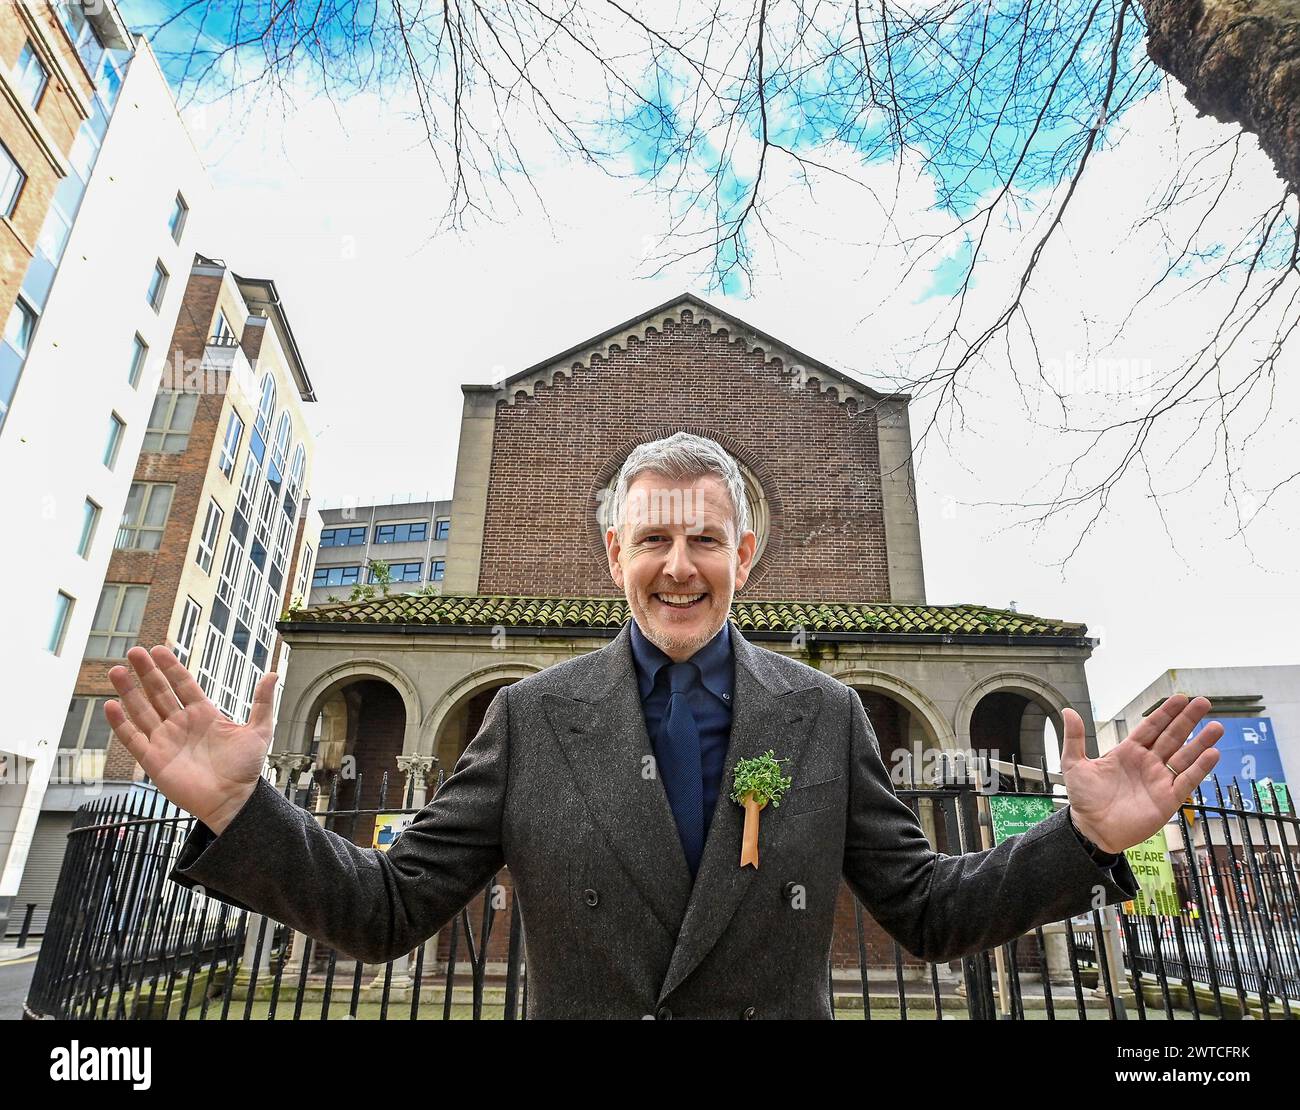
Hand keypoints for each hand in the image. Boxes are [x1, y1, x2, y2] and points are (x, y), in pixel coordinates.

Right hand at [104, 645, 277, 834]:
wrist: (233, 800)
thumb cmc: (245, 768)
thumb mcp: (259, 731)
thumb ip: (263, 702)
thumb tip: (274, 673)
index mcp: (204, 714)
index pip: (183, 684)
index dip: (171, 667)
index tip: (158, 649)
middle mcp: (181, 724)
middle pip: (158, 693)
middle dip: (146, 672)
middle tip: (134, 651)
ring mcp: (165, 741)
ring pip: (142, 711)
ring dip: (128, 692)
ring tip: (117, 671)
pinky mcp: (153, 760)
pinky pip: (132, 738)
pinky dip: (120, 723)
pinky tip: (111, 705)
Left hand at [1061, 695, 1222, 854]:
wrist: (1091, 829)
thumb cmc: (1084, 798)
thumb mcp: (1074, 764)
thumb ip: (1074, 738)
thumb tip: (1068, 711)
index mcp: (1128, 752)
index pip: (1151, 727)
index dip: (1166, 713)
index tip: (1180, 697)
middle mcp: (1148, 763)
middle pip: (1172, 737)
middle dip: (1188, 720)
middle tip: (1204, 702)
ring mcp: (1159, 780)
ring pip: (1184, 757)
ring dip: (1201, 742)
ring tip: (1217, 727)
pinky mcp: (1168, 800)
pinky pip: (1187, 781)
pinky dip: (1200, 768)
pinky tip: (1212, 754)